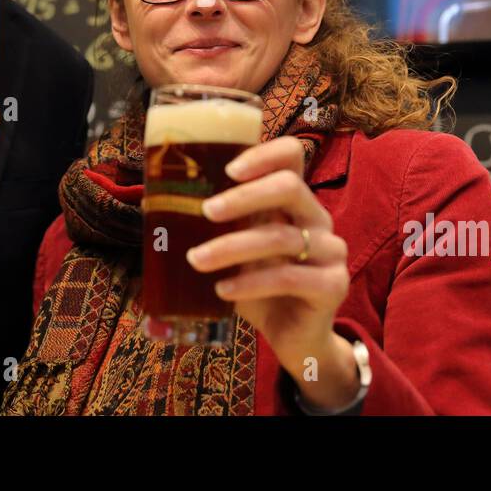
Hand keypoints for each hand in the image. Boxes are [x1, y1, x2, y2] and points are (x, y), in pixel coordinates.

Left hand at [188, 137, 358, 409]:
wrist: (293, 337)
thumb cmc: (258, 286)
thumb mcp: (236, 250)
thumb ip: (217, 226)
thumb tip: (158, 202)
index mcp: (294, 200)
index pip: (291, 155)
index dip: (264, 154)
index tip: (228, 169)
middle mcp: (317, 218)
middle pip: (289, 187)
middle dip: (243, 197)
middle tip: (206, 211)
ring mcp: (330, 250)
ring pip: (281, 237)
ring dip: (233, 247)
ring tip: (197, 260)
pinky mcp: (333, 285)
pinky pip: (288, 278)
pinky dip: (250, 283)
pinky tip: (223, 290)